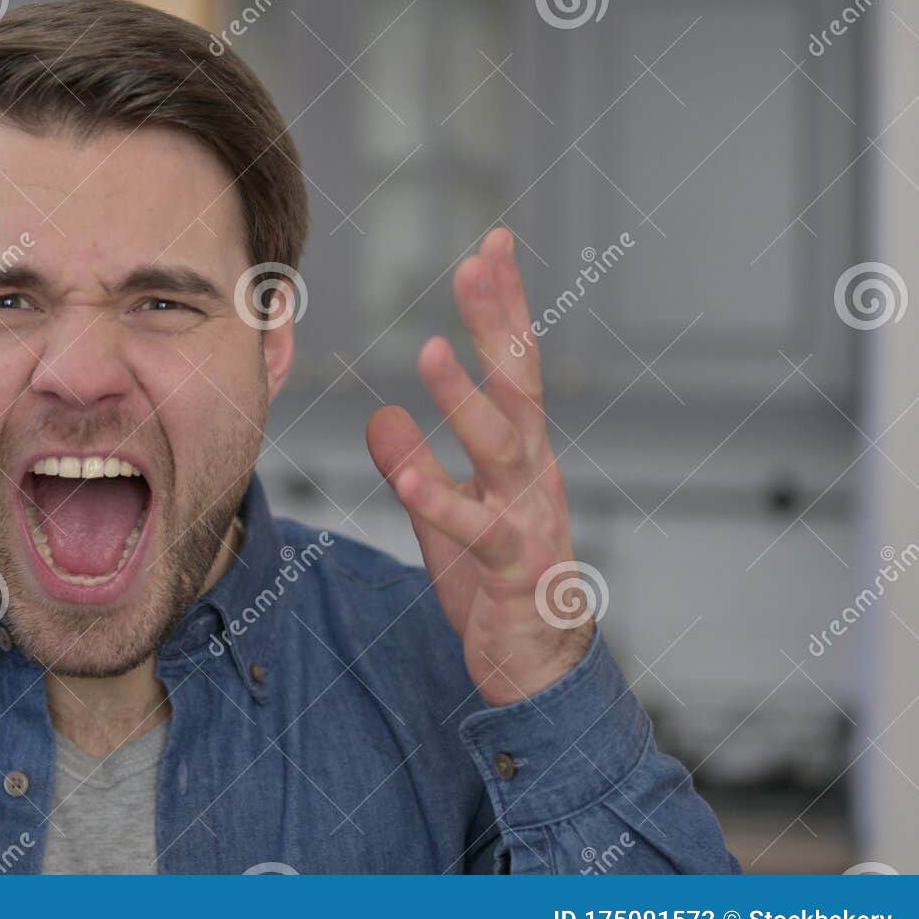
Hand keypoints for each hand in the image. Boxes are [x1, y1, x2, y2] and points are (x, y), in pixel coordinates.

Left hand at [365, 228, 592, 706]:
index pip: (515, 368)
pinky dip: (441, 501)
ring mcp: (528, 521)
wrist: (536, 672)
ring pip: (505, 449)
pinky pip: (477, 531)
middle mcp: (533, 477)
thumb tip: (382, 415)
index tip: (491, 246)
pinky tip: (405, 475)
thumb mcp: (444, 518)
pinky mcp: (511, 571)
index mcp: (520, 456)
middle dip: (500, 324)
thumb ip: (417, 465)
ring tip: (433, 350)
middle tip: (478, 264)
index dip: (504, 309)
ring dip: (469, 400)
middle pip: (522, 387)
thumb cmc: (496, 587)